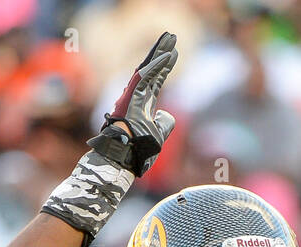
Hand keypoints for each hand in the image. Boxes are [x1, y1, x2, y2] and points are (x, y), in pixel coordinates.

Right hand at [88, 32, 177, 176]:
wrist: (126, 157)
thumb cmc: (139, 150)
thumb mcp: (158, 135)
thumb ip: (164, 123)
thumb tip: (166, 114)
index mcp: (142, 104)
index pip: (156, 80)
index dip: (165, 67)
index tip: (174, 54)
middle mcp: (136, 96)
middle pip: (151, 68)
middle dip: (161, 51)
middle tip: (171, 36)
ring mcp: (132, 95)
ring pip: (148, 67)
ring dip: (160, 51)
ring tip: (171, 37)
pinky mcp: (130, 97)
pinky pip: (146, 77)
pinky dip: (157, 66)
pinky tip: (168, 55)